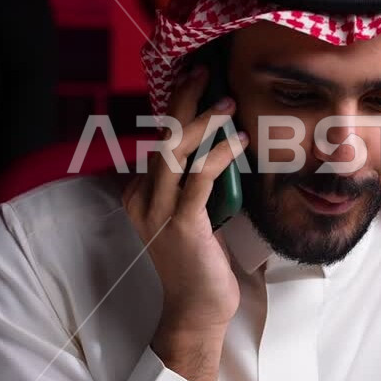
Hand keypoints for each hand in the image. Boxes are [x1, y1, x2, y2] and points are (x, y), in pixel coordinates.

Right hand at [122, 65, 247, 380]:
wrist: (197, 309)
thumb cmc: (200, 260)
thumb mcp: (191, 214)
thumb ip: (193, 184)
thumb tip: (216, 148)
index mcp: (140, 193)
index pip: (157, 140)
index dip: (175, 108)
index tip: (196, 81)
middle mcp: (143, 198)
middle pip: (162, 136)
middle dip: (183, 99)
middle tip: (203, 71)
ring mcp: (159, 211)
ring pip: (177, 150)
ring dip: (204, 121)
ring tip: (227, 100)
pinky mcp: (183, 223)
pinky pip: (200, 177)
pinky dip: (220, 153)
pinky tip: (239, 140)